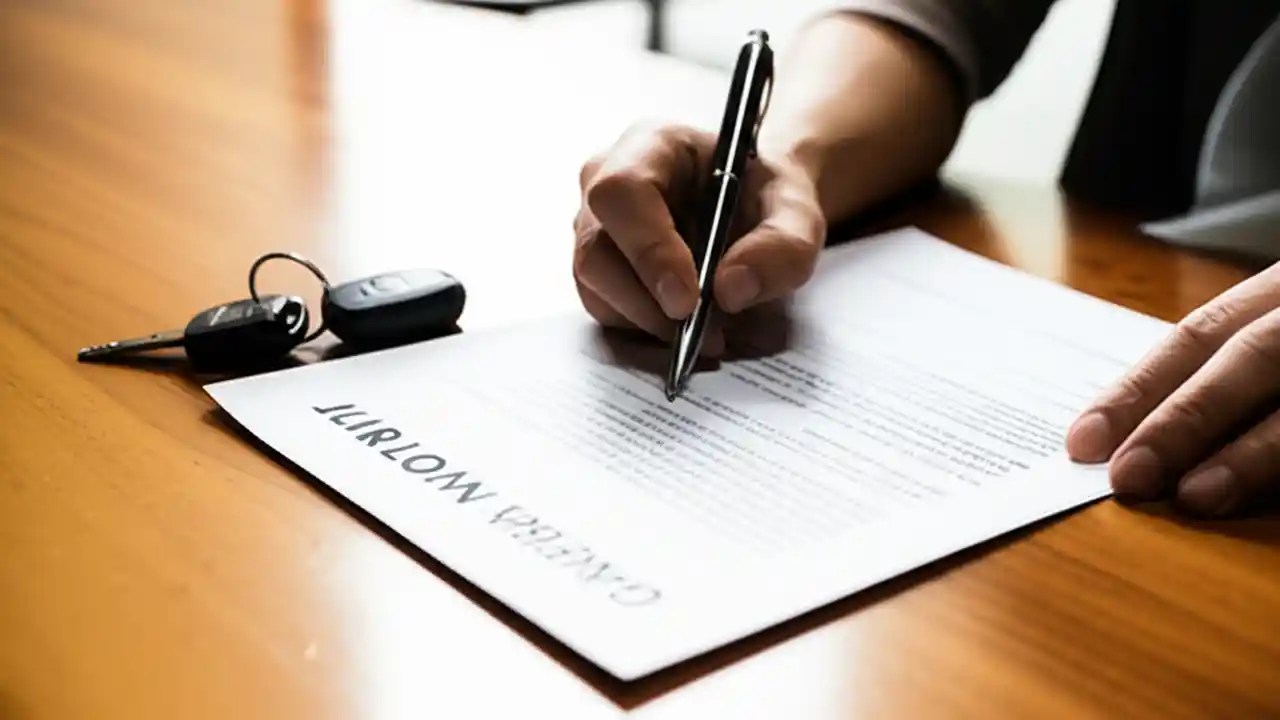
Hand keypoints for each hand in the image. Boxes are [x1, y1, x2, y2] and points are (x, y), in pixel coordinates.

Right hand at [572, 123, 825, 354]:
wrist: (753, 206)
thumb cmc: (765, 196)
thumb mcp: (797, 212)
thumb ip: (781, 245)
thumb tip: (731, 291)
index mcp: (650, 145)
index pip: (622, 193)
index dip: (649, 250)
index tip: (688, 300)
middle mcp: (606, 180)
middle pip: (596, 250)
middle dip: (647, 303)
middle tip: (703, 331)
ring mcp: (594, 225)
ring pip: (595, 286)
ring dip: (648, 322)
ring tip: (707, 333)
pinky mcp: (598, 266)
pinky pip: (604, 307)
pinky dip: (643, 328)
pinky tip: (687, 328)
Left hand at [1066, 264, 1279, 516]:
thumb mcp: (1271, 333)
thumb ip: (1223, 371)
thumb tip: (1126, 438)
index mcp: (1279, 290)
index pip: (1198, 336)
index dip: (1138, 389)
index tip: (1082, 441)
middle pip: (1249, 357)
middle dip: (1183, 418)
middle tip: (1127, 476)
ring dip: (1250, 453)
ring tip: (1196, 496)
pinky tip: (1273, 503)